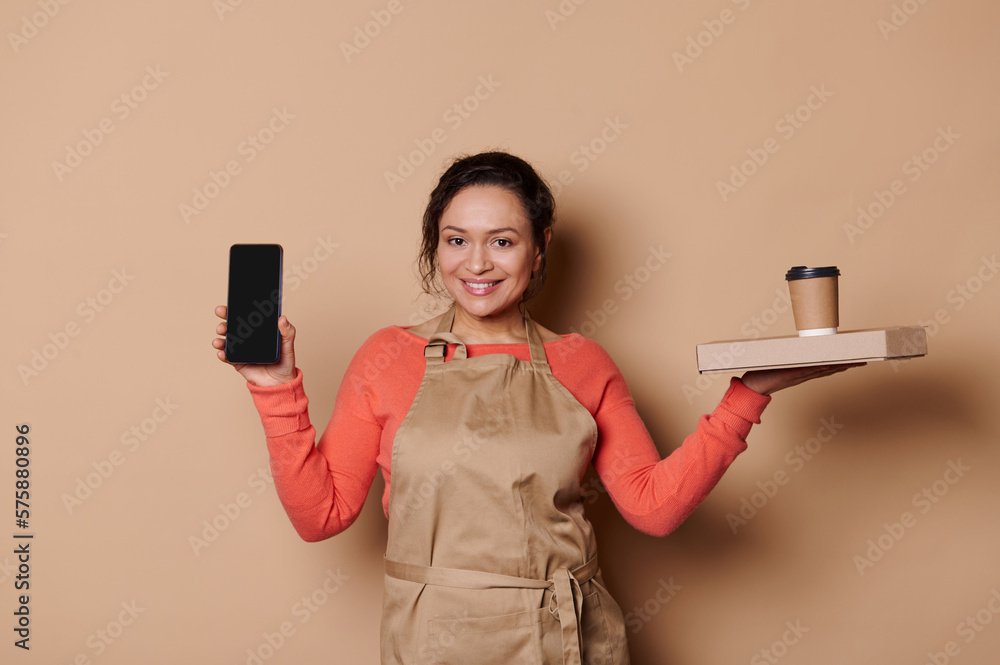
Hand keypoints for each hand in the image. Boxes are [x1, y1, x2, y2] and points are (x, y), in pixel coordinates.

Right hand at [211, 305, 297, 386]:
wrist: (280, 383)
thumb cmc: (285, 362)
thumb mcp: (288, 346)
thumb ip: (287, 332)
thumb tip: (282, 318)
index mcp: (258, 331)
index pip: (244, 317)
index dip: (235, 310)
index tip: (228, 306)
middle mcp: (247, 338)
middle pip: (231, 327)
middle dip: (223, 322)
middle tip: (222, 323)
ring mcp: (241, 350)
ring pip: (226, 341)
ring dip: (220, 339)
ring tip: (219, 340)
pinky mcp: (237, 362)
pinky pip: (227, 357)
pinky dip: (222, 354)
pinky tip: (221, 352)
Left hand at [740, 363, 865, 395]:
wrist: (752, 387)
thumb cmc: (764, 376)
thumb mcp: (780, 366)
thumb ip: (789, 361)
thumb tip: (796, 352)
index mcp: (803, 372)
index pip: (827, 367)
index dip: (841, 363)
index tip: (855, 359)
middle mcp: (804, 374)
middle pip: (830, 368)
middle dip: (848, 364)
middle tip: (864, 360)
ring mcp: (799, 375)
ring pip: (823, 369)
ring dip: (839, 366)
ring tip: (855, 361)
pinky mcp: (790, 374)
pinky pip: (808, 370)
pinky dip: (819, 368)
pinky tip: (831, 364)